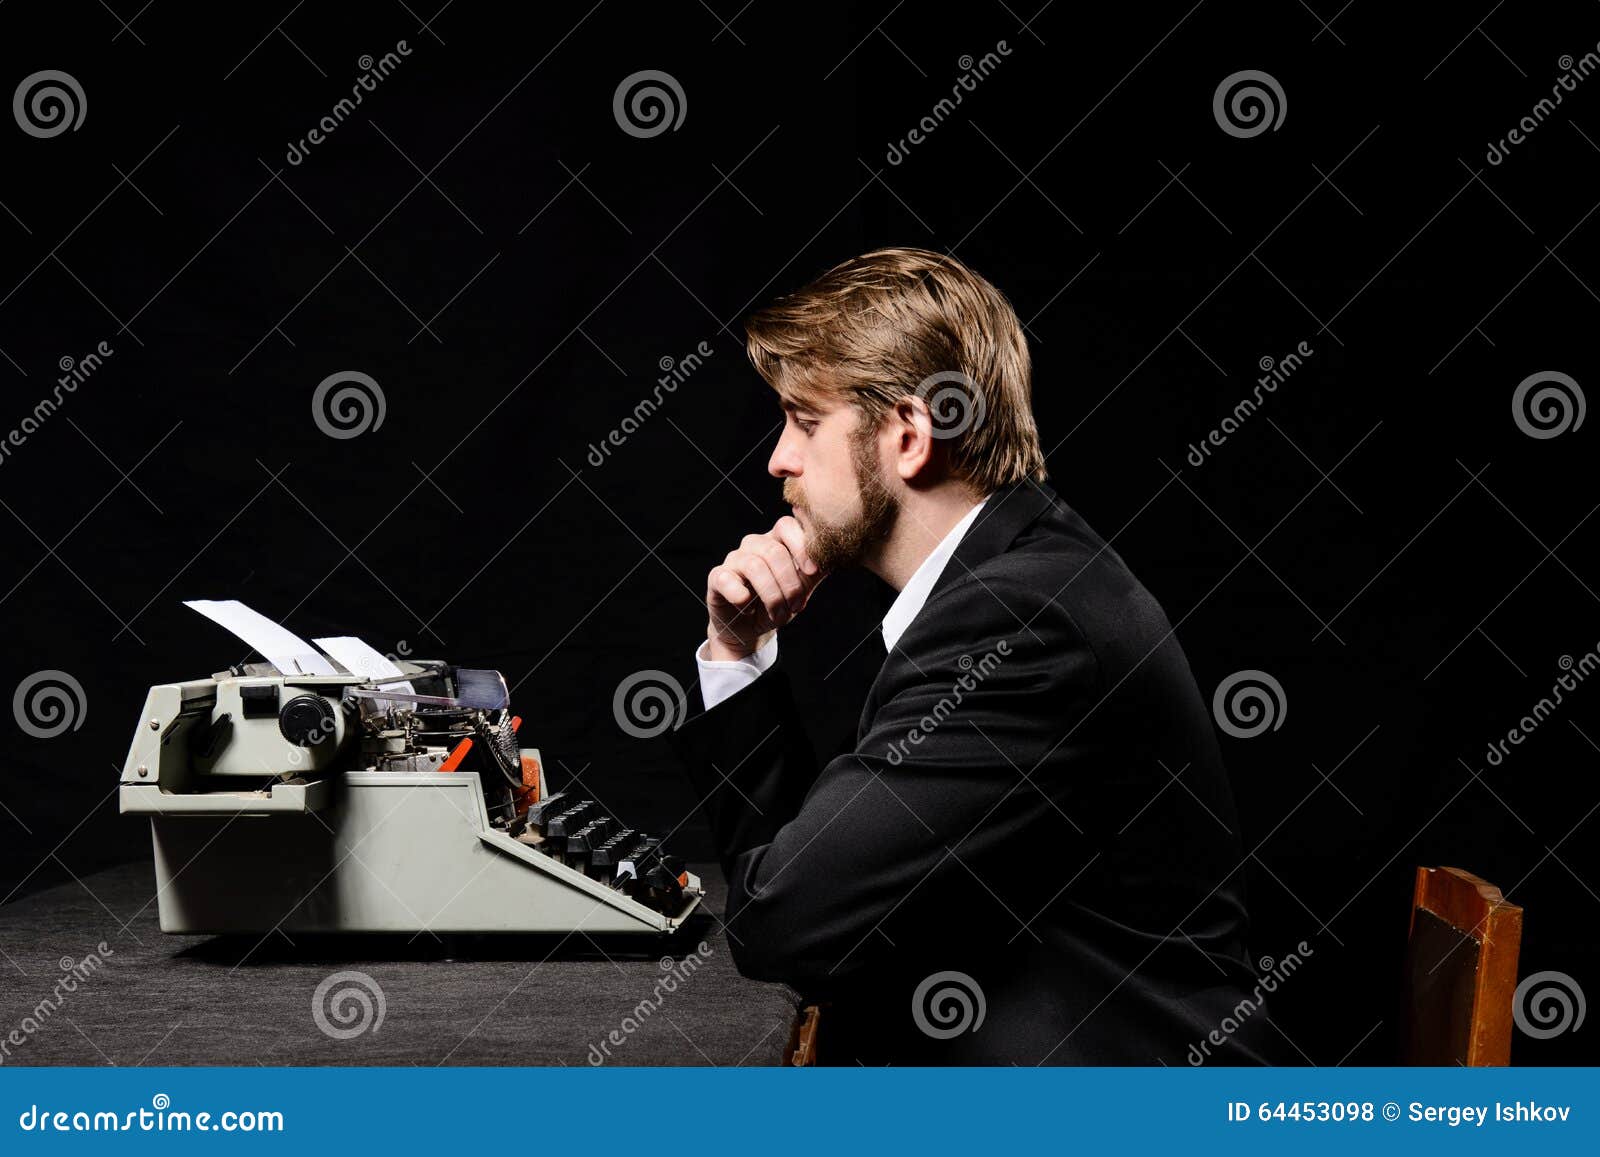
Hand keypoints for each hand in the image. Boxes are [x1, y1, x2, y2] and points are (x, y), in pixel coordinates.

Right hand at [705, 516, 823, 660]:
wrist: (748, 629)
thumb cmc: (776, 603)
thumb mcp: (800, 589)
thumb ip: (815, 571)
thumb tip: (834, 556)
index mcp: (776, 541)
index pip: (787, 525)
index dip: (801, 546)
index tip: (812, 571)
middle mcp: (753, 545)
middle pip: (774, 550)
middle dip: (790, 582)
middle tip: (797, 606)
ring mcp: (734, 560)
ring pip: (755, 565)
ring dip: (772, 595)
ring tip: (779, 616)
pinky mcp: (717, 578)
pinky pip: (726, 578)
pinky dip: (739, 592)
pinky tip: (745, 602)